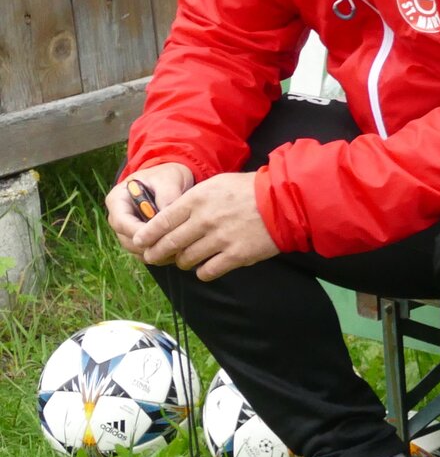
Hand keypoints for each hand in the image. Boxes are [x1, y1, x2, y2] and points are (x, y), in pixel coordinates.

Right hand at [105, 163, 195, 254]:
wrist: (171, 179)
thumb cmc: (167, 175)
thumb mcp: (168, 179)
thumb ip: (167, 196)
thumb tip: (168, 219)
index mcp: (117, 200)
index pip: (122, 222)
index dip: (139, 232)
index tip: (160, 237)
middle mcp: (118, 217)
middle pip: (127, 240)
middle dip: (149, 246)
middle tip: (174, 248)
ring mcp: (127, 229)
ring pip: (136, 250)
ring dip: (155, 252)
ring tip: (179, 250)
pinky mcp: (139, 238)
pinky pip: (146, 252)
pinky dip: (160, 255)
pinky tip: (178, 251)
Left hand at [132, 171, 280, 281]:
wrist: (284, 201)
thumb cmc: (250, 190)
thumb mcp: (217, 184)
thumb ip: (193, 201)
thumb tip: (172, 216)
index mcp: (197, 200)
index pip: (161, 222)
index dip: (146, 235)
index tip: (139, 242)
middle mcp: (204, 220)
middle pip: (169, 244)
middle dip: (156, 253)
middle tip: (153, 258)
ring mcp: (220, 239)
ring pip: (186, 259)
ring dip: (182, 262)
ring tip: (186, 259)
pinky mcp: (235, 256)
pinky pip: (207, 271)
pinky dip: (202, 272)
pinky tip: (206, 267)